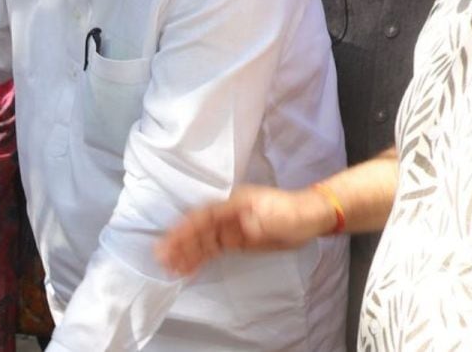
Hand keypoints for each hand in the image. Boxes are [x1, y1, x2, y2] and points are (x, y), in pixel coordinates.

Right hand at [155, 185, 335, 276]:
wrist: (310, 217)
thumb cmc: (294, 212)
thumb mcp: (280, 216)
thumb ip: (260, 223)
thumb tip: (244, 229)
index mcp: (233, 203)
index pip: (205, 215)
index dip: (188, 227)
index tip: (172, 239)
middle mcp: (226, 214)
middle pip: (197, 227)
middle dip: (179, 241)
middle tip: (161, 257)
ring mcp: (228, 227)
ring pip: (201, 240)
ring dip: (184, 252)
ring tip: (168, 267)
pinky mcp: (233, 240)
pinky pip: (211, 250)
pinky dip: (198, 258)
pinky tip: (186, 269)